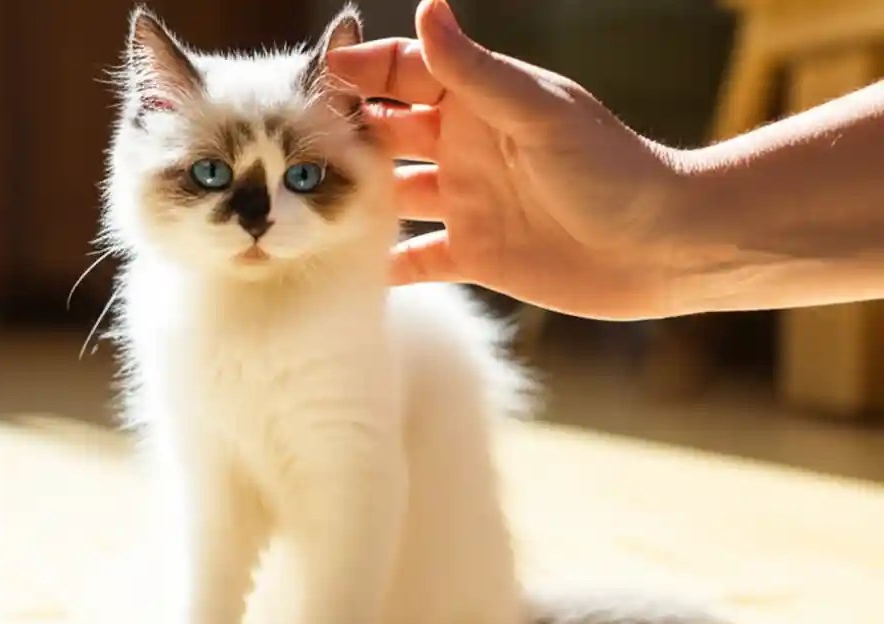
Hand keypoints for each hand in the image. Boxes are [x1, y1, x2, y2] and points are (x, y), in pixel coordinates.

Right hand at [329, 0, 693, 319]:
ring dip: (348, 200)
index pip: (402, 73)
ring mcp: (466, 203)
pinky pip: (414, 260)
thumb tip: (429, 7)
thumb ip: (477, 72)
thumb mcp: (541, 113)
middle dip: (338, 137)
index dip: (355, 73)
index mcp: (478, 101)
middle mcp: (463, 147)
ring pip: (389, 196)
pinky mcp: (475, 256)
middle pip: (383, 134)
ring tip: (296, 210)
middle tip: (282, 152)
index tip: (305, 83)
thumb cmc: (615, 169)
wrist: (666, 248)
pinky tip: (340, 273)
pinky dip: (381, 266)